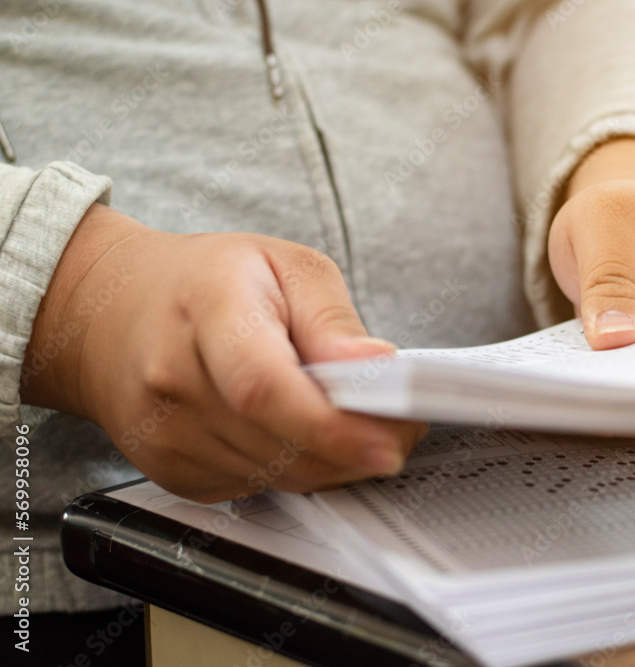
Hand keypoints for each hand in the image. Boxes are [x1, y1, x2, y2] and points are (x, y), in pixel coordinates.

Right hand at [22, 204, 424, 502]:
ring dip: (331, 462)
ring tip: (356, 426)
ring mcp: (165, 435)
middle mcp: (173, 382)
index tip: (390, 442)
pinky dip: (295, 468)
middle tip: (398, 431)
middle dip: (354, 448)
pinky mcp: (171, 472)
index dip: (332, 426)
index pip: (266, 388)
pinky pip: (255, 488)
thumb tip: (374, 366)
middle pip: (280, 443)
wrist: (108, 311)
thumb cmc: (204, 281)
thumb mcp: (284, 265)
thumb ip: (331, 318)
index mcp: (207, 311)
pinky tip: (300, 434)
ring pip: (277, 476)